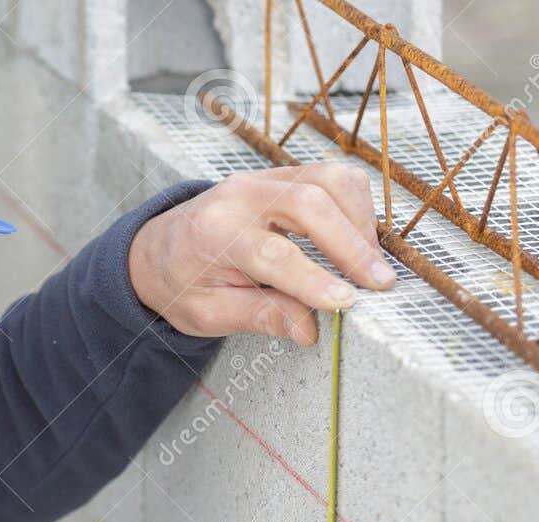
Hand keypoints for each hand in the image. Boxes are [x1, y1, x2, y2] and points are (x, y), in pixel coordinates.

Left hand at [128, 162, 396, 345]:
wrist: (160, 246)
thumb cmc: (182, 283)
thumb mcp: (207, 312)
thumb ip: (258, 316)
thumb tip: (309, 329)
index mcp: (213, 232)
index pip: (272, 253)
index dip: (313, 279)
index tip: (347, 303)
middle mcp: (239, 195)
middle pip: (309, 203)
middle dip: (350, 245)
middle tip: (379, 284)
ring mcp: (264, 178)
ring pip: (329, 179)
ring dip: (360, 220)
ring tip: (372, 265)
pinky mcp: (284, 174)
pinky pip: (331, 177)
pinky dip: (355, 206)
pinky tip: (359, 242)